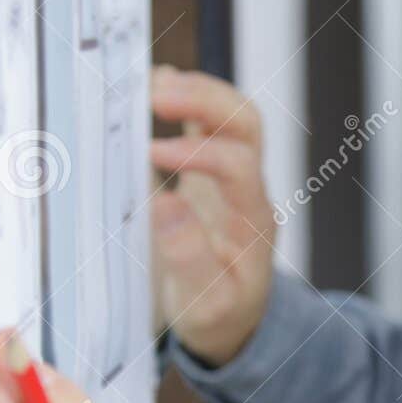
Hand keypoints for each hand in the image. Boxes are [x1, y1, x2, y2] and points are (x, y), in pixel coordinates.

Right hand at [150, 67, 275, 366]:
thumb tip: (164, 204)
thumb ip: (188, 258)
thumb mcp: (205, 304)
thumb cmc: (220, 314)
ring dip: (197, 91)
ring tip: (149, 84)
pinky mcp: (219, 169)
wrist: (236, 319)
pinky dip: (189, 98)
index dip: (199, 151)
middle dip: (204, 99)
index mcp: (252, 220)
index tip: (152, 152)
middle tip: (154, 93)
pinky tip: (158, 83)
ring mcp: (238, 175)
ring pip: (234, 114)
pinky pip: (214, 122)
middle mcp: (250, 189)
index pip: (238, 165)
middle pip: (245, 123)